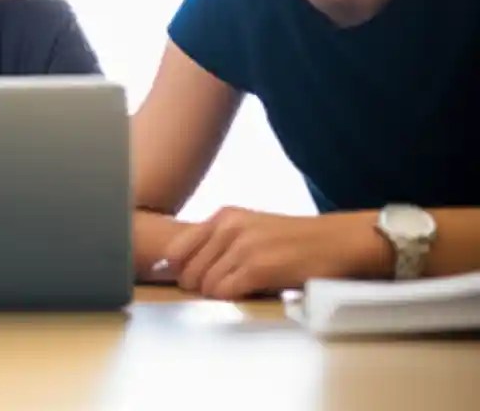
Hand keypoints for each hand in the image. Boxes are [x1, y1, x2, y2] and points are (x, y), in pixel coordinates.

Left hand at [159, 206, 389, 299]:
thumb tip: (183, 268)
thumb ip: (218, 242)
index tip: (195, 281)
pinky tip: (249, 293)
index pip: (175, 251)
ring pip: (205, 285)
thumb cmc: (295, 241)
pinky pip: (224, 292)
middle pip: (187, 272)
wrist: (339, 241)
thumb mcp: (250, 229)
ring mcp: (243, 246)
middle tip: (223, 290)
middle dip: (200, 287)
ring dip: (219, 295)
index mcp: (223, 216)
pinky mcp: (258, 267)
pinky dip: (231, 299)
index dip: (181, 271)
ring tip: (242, 290)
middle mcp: (228, 227)